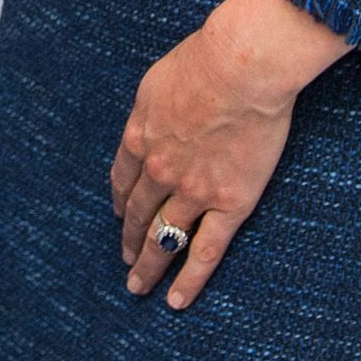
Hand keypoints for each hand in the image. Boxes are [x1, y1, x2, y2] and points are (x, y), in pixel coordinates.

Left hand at [110, 0, 350, 308]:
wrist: (240, 68)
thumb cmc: (205, 60)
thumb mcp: (158, 80)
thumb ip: (152, 109)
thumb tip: (154, 119)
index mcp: (140, 135)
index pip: (123, 179)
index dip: (121, 201)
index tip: (120, 215)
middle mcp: (159, 169)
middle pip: (138, 213)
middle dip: (128, 239)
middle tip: (123, 261)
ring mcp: (192, 190)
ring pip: (163, 237)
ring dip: (149, 265)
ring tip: (138, 286)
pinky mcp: (228, 203)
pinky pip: (205, 251)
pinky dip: (189, 279)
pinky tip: (177, 300)